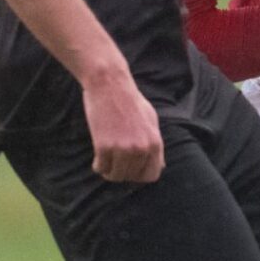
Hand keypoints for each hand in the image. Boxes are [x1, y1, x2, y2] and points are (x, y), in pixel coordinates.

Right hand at [82, 65, 163, 183]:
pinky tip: (98, 155)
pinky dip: (98, 164)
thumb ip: (155, 144)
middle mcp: (141, 149)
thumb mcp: (151, 120)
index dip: (140, 175)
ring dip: (109, 170)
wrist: (109, 84)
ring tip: (106, 158)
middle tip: (115, 160)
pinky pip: (100, 168)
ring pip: (115, 175)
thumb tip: (160, 166)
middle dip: (123, 171)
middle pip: (131, 177)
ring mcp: (123, 149)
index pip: (151, 176)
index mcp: (155, 143)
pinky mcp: (104, 146)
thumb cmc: (130, 100)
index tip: (131, 168)